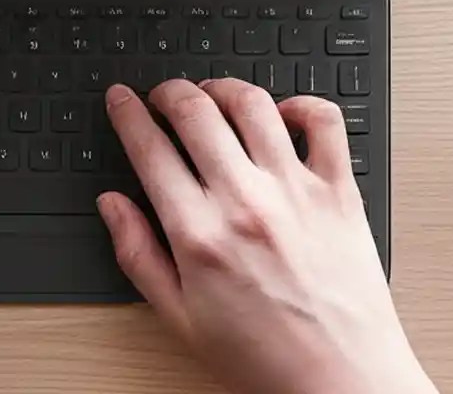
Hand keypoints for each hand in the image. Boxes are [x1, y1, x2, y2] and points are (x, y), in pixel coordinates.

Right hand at [98, 79, 436, 393]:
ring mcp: (296, 191)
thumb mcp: (180, 319)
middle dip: (168, 91)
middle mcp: (246, 203)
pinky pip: (322, 121)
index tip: (120, 99)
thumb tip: (111, 205)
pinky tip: (282, 113)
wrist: (341, 379)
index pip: (149, 149)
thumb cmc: (264, 359)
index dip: (127, 114)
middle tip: (161, 94)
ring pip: (252, 104)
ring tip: (212, 94)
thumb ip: (139, 255)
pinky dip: (300, 103)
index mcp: (198, 236)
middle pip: (195, 112)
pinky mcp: (339, 190)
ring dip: (223, 87)